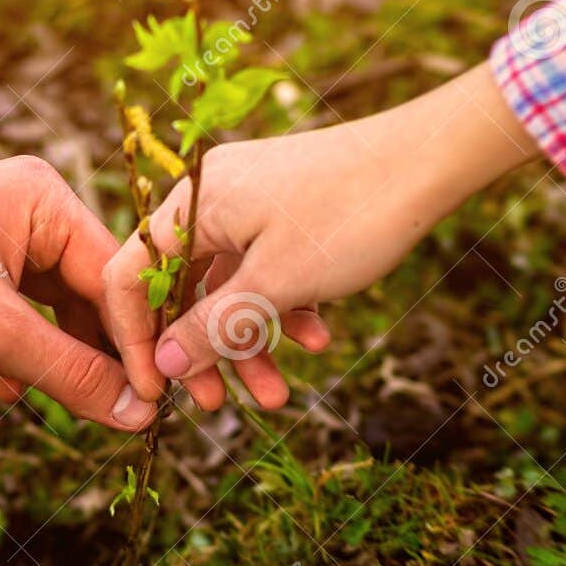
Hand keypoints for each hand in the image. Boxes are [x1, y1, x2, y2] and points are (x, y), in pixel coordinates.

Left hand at [0, 156, 156, 431]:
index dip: (144, 341)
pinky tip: (9, 397)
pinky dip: (26, 366)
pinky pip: (23, 329)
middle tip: (146, 415)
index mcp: (39, 197)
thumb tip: (138, 414)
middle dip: (112, 356)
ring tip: (89, 414)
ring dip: (68, 366)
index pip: (119, 274)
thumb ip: (72, 374)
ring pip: (60, 318)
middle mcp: (23, 214)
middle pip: (97, 296)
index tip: (167, 401)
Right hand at [102, 62, 536, 408]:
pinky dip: (281, 309)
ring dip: (247, 342)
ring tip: (276, 395)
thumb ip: (212, 328)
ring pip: (228, 286)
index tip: (156, 390)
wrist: (434, 160)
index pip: (131, 276)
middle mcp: (212, 196)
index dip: (136, 339)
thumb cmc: (352, 215)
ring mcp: (250, 201)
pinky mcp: (284, 210)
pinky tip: (315, 341)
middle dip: (200, 352)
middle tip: (215, 406)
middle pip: (180, 287)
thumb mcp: (275, 286)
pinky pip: (263, 268)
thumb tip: (164, 364)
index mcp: (195, 203)